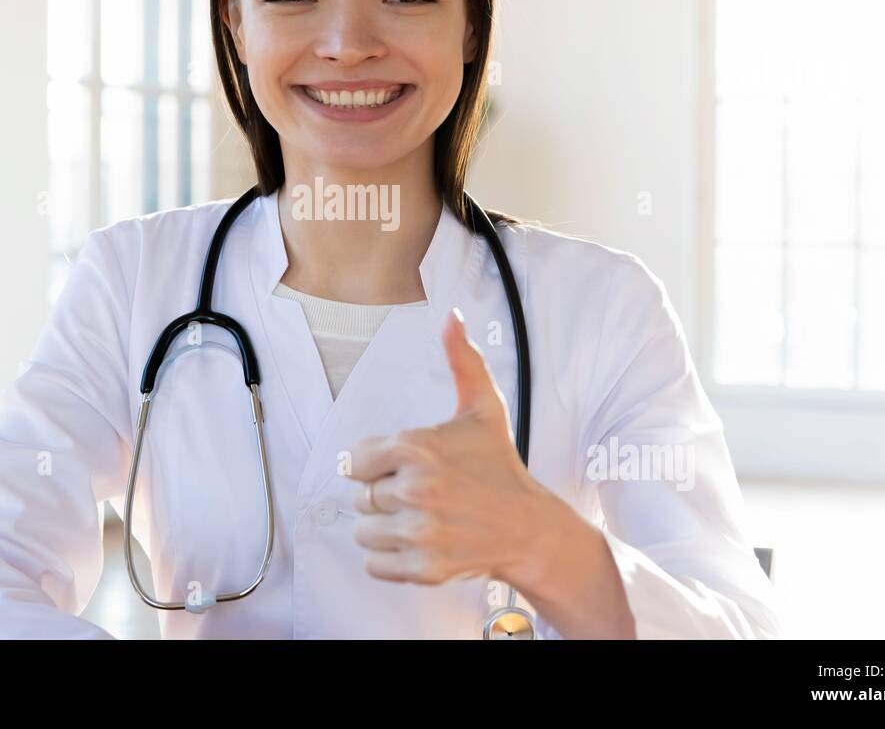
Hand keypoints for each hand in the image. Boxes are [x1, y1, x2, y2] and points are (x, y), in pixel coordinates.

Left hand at [346, 306, 544, 584]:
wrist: (529, 528)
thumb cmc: (499, 466)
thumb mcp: (482, 408)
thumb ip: (462, 361)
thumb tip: (451, 317)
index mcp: (416, 447)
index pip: (354, 461)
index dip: (375, 465)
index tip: (401, 468)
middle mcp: (414, 489)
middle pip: (359, 497)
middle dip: (383, 497)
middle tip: (419, 496)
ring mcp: (419, 531)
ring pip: (364, 531)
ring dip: (384, 528)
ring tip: (418, 519)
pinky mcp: (423, 567)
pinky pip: (374, 563)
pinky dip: (389, 558)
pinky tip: (418, 542)